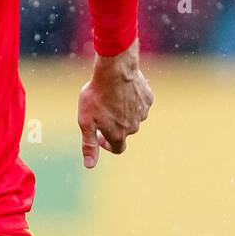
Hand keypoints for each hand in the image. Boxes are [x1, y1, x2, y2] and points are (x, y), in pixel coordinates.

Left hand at [77, 41, 152, 168]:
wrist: (115, 70)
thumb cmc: (97, 95)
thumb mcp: (86, 122)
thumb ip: (89, 145)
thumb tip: (89, 165)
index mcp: (118, 135)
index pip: (117, 149)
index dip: (107, 145)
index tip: (100, 135)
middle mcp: (133, 127)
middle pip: (124, 132)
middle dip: (114, 125)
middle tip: (102, 110)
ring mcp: (143, 112)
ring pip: (133, 117)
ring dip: (123, 112)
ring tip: (111, 98)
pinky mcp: (148, 98)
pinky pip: (140, 103)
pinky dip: (132, 100)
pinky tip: (122, 90)